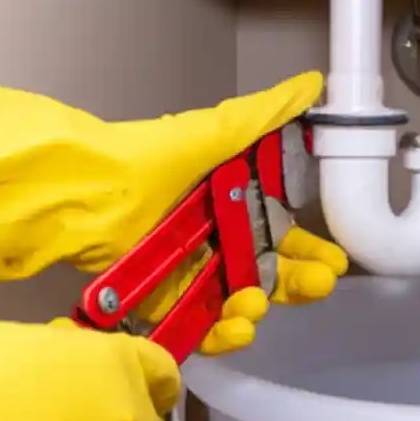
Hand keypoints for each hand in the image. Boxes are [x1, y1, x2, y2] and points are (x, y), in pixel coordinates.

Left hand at [0, 71, 346, 353]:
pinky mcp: (161, 305)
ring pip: (237, 307)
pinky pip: (198, 329)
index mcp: (229, 207)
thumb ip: (264, 115)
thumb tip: (312, 84)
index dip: (309, 252)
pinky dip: (218, 336)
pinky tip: (232, 329)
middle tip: (317, 284)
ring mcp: (188, 277)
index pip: (282, 237)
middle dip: (297, 285)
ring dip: (256, 312)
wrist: (86, 192)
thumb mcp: (212, 135)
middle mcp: (213, 244)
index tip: (333, 261)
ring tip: (254, 307)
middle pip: (268, 277)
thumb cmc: (145, 160)